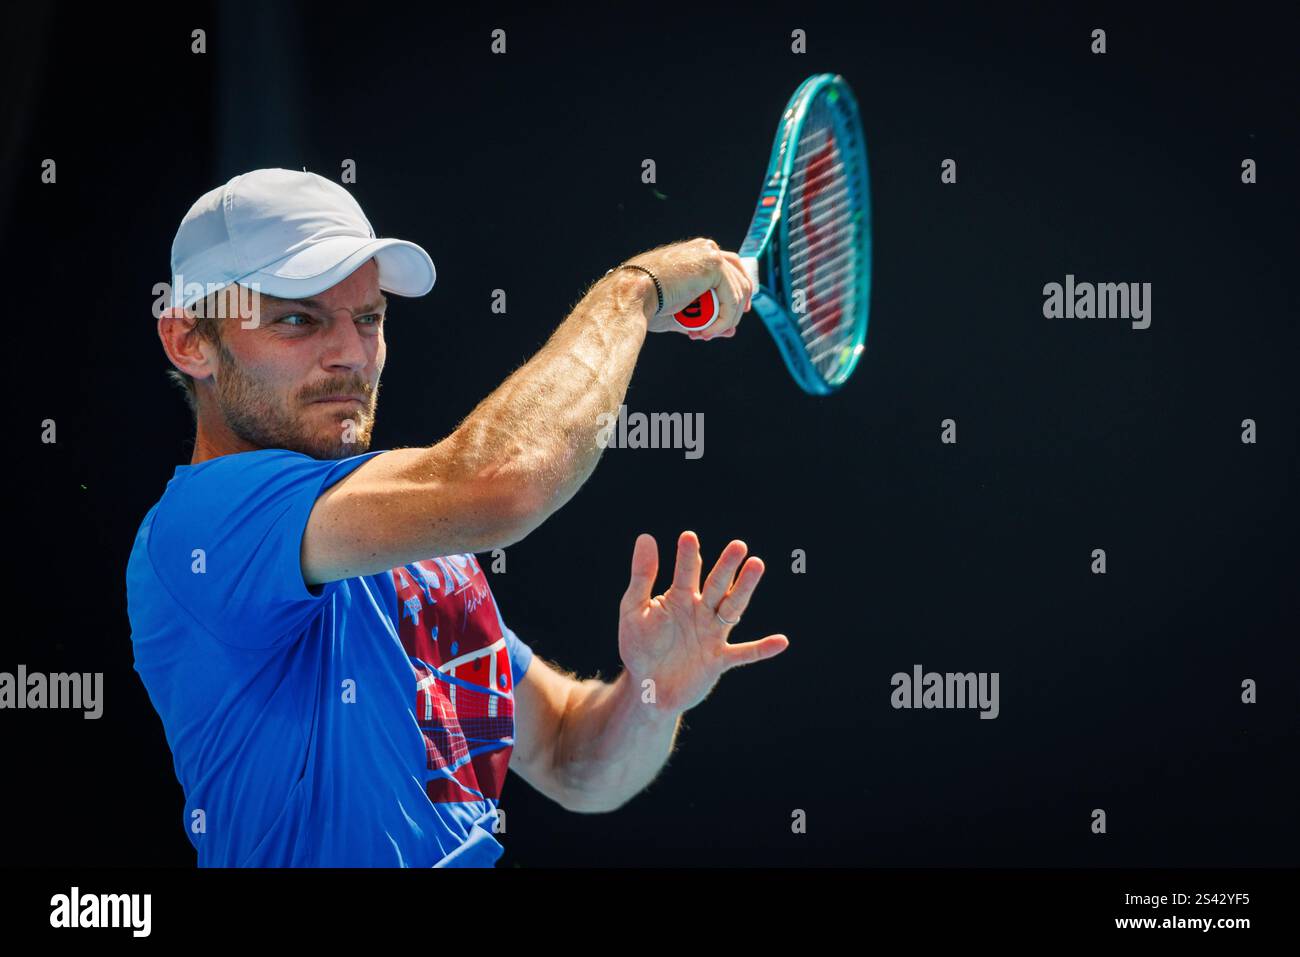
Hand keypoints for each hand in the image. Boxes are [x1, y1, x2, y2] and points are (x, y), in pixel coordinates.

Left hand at [617, 531, 788, 715]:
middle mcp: (701, 611)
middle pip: (717, 585)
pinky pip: (744, 654)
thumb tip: (646, 536)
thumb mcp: (634, 610)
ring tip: (757, 565)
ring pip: (732, 608)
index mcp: (680, 597)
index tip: (688, 537)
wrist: (647, 688)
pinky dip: (762, 649)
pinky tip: (781, 641)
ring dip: (744, 589)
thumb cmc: (639, 646)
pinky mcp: (719, 660)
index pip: (687, 572)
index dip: (688, 556)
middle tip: (738, 546)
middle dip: (727, 566)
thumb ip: (642, 576)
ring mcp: (712, 635)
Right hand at [621, 238, 753, 336]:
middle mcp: (706, 249)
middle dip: (737, 308)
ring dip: (726, 319)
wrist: (633, 295)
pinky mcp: (714, 264)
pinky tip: (706, 331)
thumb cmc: (648, 303)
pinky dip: (724, 320)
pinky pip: (732, 298)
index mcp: (697, 254)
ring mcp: (711, 254)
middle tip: (724, 330)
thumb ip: (708, 318)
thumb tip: (731, 331)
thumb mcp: (684, 312)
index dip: (735, 298)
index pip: (729, 273)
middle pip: (740, 279)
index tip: (729, 320)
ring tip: (704, 334)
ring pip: (738, 292)